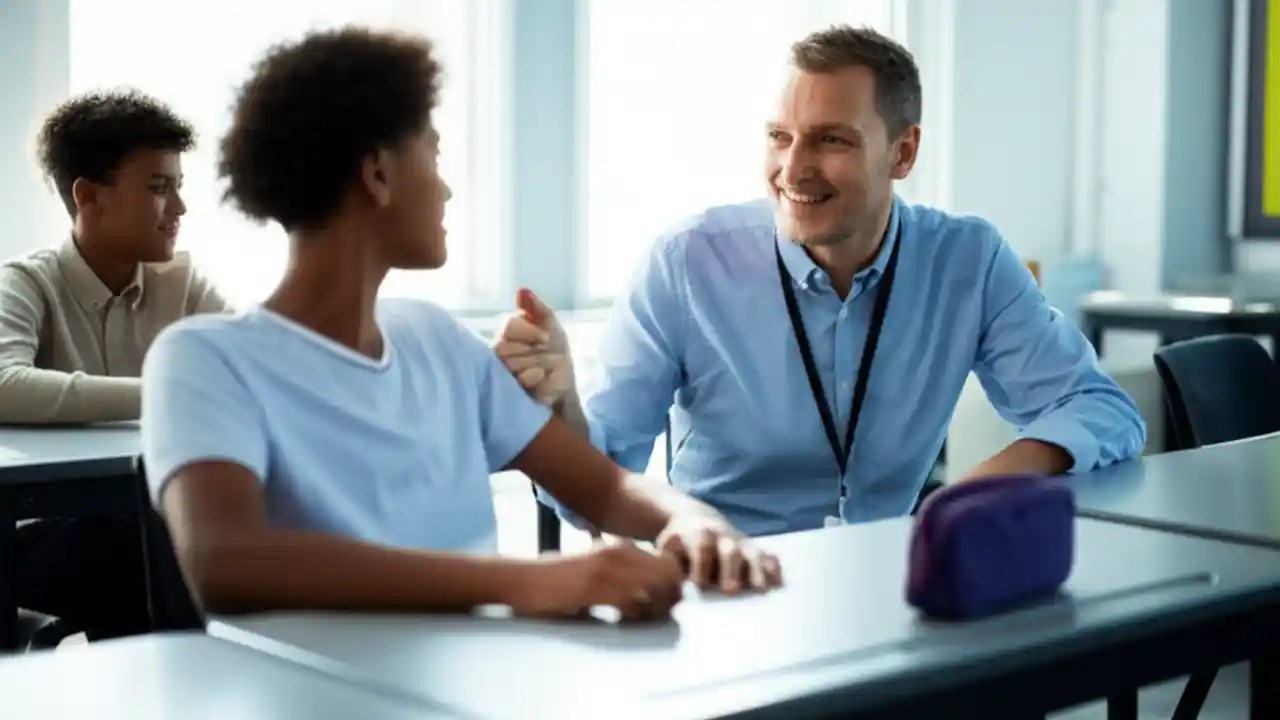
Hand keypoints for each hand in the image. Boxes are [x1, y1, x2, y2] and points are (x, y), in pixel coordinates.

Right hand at [494, 288, 575, 407]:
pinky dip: (538, 378)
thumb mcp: (550, 325)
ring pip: (513, 364)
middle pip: (506, 347)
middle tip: (548, 353)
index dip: (530, 332)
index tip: (547, 338)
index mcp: (506, 332)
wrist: (563, 381)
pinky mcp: (508, 391)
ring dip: (539, 364)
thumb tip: (522, 289)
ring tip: (548, 367)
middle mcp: (498, 351)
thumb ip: (536, 307)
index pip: (508, 326)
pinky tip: (543, 378)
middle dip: (535, 350)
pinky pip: (521, 381)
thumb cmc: (555, 350)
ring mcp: (501, 372)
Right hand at [512, 542, 683, 621]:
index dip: (672, 584)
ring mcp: (607, 569)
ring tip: (639, 620)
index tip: (664, 601)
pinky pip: (632, 603)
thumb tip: (649, 592)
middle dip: (670, 597)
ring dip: (654, 608)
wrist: (522, 579)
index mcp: (620, 548)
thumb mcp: (593, 566)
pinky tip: (620, 622)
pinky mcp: (595, 588)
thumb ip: (620, 572)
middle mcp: (619, 553)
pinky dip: (632, 617)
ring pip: (656, 588)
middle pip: (669, 574)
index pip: (668, 561)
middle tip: (656, 615)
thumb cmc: (557, 580)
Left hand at [656, 514, 781, 593]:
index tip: (699, 583)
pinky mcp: (754, 551)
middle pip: (730, 551)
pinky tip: (778, 582)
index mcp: (700, 534)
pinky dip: (773, 568)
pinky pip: (768, 557)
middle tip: (731, 590)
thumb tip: (665, 562)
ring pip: (753, 554)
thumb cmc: (680, 543)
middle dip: (731, 570)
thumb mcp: (669, 544)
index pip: (702, 547)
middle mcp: (724, 537)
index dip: (701, 563)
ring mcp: (742, 543)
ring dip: (758, 571)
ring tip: (762, 589)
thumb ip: (668, 554)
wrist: (697, 521)